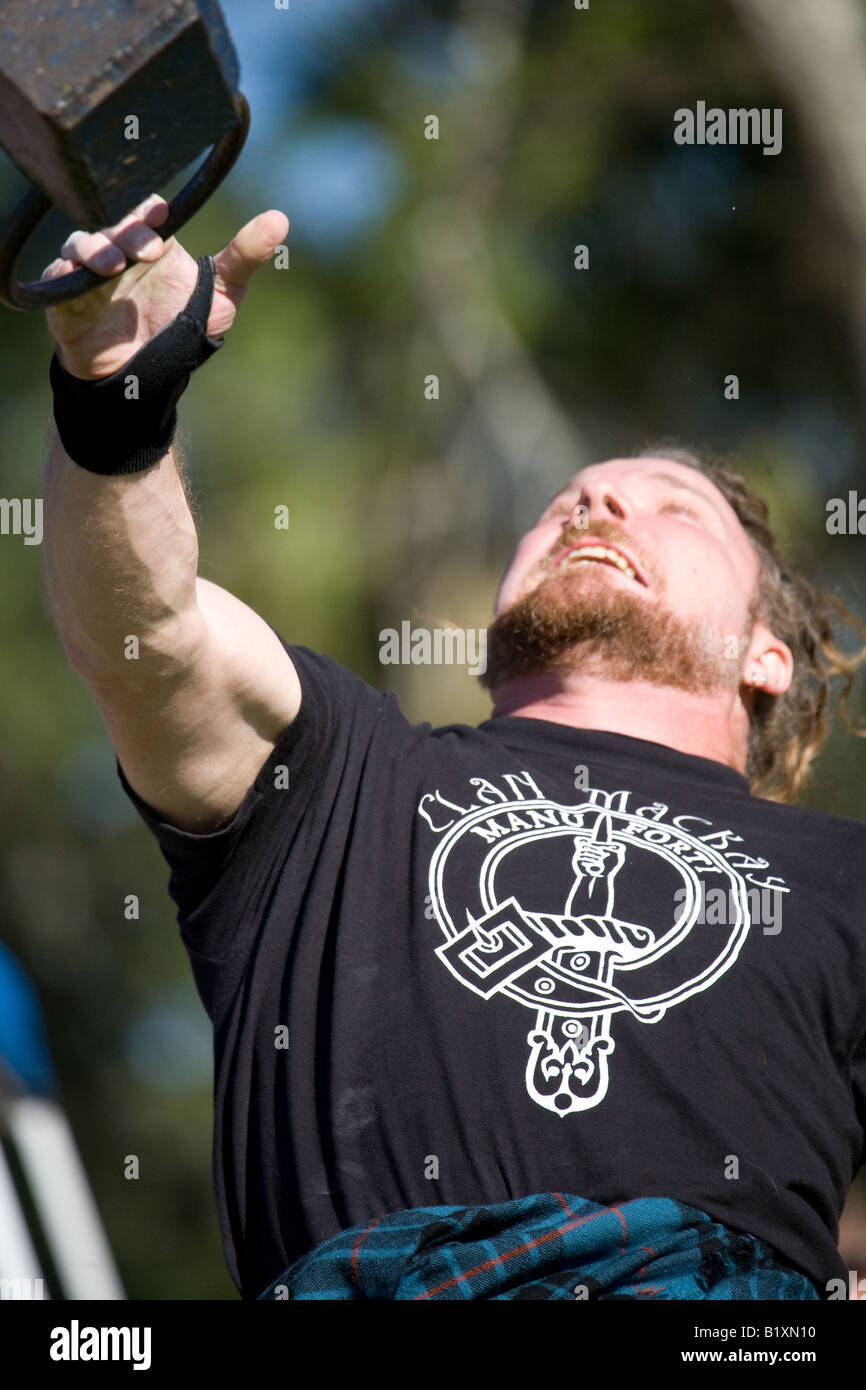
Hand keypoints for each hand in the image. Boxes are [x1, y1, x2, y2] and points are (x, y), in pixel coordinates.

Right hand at [42, 194, 288, 379]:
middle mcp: (119, 248)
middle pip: (112, 221)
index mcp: (153, 239)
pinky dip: (67, 274)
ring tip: (115, 266)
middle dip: (127, 230)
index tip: (162, 216)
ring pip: (80, 242)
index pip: (145, 208)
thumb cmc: (183, 327)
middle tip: (149, 249)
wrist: (148, 377)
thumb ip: (246, 257)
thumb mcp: (223, 294)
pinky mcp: (67, 297)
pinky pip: (59, 277)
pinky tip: (84, 278)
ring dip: (95, 248)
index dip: (149, 208)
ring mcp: (90, 271)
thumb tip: (281, 219)